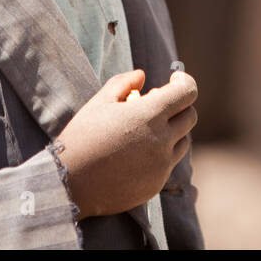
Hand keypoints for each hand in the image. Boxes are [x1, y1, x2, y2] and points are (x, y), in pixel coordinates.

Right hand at [54, 68, 197, 218]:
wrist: (70, 184)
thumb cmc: (81, 138)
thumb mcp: (99, 102)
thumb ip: (123, 83)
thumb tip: (142, 75)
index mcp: (148, 115)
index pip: (186, 92)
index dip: (184, 81)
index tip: (175, 78)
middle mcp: (161, 140)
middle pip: (190, 116)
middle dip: (178, 106)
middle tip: (155, 105)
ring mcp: (161, 165)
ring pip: (183, 141)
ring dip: (172, 131)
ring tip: (144, 131)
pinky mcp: (157, 184)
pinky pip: (169, 163)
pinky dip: (161, 154)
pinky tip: (136, 154)